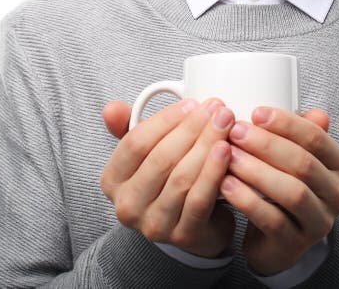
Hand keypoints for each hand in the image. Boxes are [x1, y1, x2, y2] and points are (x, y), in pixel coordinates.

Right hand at [100, 97, 236, 257]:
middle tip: (217, 108)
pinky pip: (199, 199)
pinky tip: (227, 150)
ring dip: (206, 145)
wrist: (196, 224)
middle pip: (161, 159)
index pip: (136, 143)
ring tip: (225, 123)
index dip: (166, 119)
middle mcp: (127, 206)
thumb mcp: (147, 151)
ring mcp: (154, 225)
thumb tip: (111, 109)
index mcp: (112, 180)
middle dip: (193, 128)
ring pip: (182, 178)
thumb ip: (129, 126)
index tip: (192, 103)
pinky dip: (214, 171)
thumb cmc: (169, 178)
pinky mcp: (183, 236)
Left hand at [220, 107, 338, 275]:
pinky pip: (272, 220)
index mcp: (338, 166)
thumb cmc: (282, 186)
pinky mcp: (295, 244)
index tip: (255, 111)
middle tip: (235, 131)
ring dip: (256, 171)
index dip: (286, 123)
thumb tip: (313, 110)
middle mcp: (336, 194)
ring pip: (291, 192)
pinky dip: (247, 200)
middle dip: (267, 144)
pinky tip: (226, 185)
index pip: (316, 138)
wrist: (277, 241)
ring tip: (228, 157)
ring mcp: (319, 222)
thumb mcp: (293, 156)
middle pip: (303, 164)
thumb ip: (299, 132)